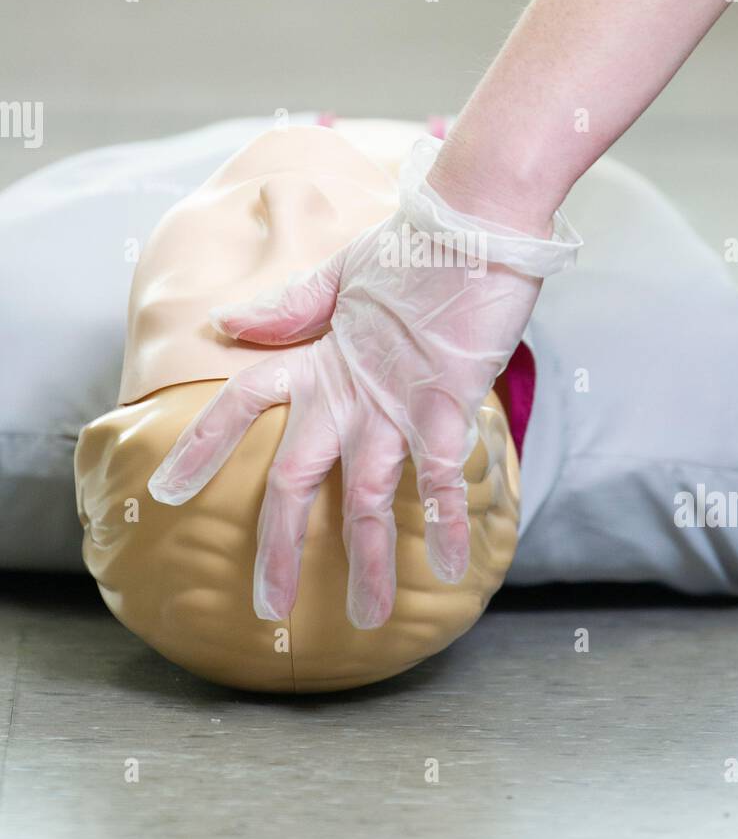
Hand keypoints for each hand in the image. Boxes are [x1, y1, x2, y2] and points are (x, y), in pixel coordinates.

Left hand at [149, 138, 580, 627]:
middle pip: (294, 478)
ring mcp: (393, 403)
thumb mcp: (339, 274)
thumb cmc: (412, 247)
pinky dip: (448, 520)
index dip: (200, 446)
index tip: (163, 493)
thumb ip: (286, 306)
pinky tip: (454, 567)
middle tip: (269, 608)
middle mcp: (343, 391)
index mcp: (313, 357)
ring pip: (366, 496)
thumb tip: (226, 321)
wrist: (474, 221)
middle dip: (279, 547)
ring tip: (368, 616)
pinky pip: (444, 477)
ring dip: (367, 559)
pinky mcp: (446, 406)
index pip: (240, 403)